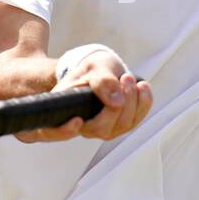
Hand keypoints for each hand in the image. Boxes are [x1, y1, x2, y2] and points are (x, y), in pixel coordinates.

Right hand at [15, 51, 153, 143]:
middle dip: (118, 104)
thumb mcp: (94, 67)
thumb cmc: (92, 68)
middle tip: (124, 79)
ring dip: (133, 100)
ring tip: (129, 78)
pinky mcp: (120, 126)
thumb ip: (102, 81)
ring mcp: (102, 129)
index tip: (77, 120)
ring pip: (122, 125)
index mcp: (64, 110)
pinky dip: (144, 103)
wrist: (103, 69)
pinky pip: (136, 120)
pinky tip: (142, 87)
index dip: (64, 131)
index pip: (54, 132)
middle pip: (100, 128)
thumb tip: (116, 101)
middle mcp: (82, 125)